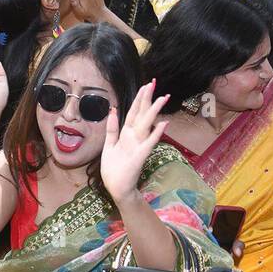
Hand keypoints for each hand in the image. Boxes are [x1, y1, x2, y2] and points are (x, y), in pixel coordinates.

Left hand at [100, 80, 169, 205]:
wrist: (117, 188)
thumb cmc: (114, 169)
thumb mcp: (109, 145)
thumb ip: (111, 128)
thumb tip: (113, 110)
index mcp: (126, 134)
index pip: (134, 112)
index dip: (139, 99)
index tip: (146, 85)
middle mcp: (134, 137)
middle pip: (141, 114)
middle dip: (147, 99)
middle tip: (154, 82)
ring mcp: (138, 146)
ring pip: (147, 125)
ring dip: (154, 111)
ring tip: (163, 97)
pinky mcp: (140, 156)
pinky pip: (148, 143)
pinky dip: (155, 134)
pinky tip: (163, 124)